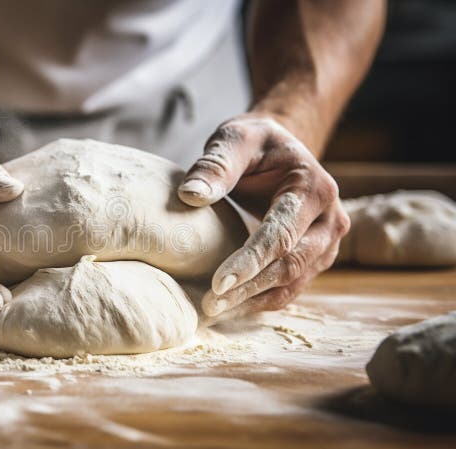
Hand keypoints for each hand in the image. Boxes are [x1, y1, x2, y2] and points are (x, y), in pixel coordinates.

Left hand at [178, 113, 349, 322]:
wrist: (278, 149)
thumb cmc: (254, 143)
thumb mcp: (234, 139)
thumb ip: (215, 164)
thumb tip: (190, 195)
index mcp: (314, 188)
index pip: (281, 234)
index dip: (250, 261)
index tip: (217, 282)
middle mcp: (330, 219)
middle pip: (291, 265)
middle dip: (249, 288)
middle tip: (209, 304)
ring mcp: (326, 243)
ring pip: (292, 283)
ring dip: (252, 301)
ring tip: (213, 311)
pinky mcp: (314, 259)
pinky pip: (289, 288)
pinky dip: (260, 301)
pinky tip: (229, 309)